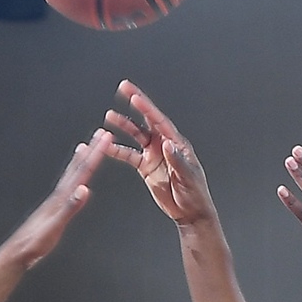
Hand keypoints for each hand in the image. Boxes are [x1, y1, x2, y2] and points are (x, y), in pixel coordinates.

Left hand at [0, 127, 112, 266]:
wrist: (19, 251)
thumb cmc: (35, 242)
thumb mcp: (55, 226)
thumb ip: (70, 208)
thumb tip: (84, 189)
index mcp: (62, 198)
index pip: (83, 171)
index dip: (96, 154)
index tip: (106, 137)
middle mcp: (58, 195)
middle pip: (78, 168)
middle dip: (92, 150)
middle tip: (102, 134)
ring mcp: (55, 200)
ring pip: (71, 175)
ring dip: (81, 160)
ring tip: (85, 146)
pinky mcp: (54, 208)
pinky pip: (67, 186)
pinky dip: (72, 178)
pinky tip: (75, 180)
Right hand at [101, 80, 217, 226]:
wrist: (189, 212)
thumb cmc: (194, 194)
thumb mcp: (188, 177)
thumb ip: (177, 160)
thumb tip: (167, 145)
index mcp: (177, 143)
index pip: (160, 121)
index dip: (147, 108)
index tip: (135, 97)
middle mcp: (164, 144)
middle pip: (147, 119)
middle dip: (136, 103)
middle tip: (123, 89)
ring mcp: (154, 154)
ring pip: (136, 134)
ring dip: (123, 125)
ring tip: (109, 117)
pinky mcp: (146, 167)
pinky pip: (129, 155)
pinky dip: (118, 150)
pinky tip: (107, 146)